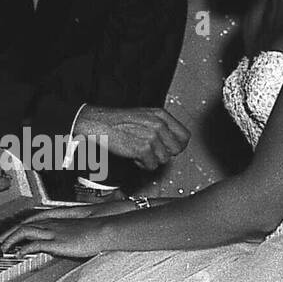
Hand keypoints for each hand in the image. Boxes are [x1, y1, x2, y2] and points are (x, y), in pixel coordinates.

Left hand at [0, 215, 104, 259]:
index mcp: (57, 221)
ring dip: (11, 240)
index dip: (18, 228)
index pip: (31, 222)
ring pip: (25, 232)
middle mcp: (52, 224)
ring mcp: (53, 232)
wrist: (104, 230)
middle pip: (23, 225)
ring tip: (4, 249)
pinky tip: (18, 255)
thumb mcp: (77, 234)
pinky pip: (34, 244)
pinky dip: (23, 249)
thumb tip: (61, 244)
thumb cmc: (95, 232)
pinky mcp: (56, 242)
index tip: (10, 235)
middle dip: (8, 233)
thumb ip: (67, 237)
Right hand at [74, 105, 189, 170]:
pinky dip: (142, 164)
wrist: (98, 123)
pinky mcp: (143, 149)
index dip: (177, 146)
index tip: (168, 149)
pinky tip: (133, 156)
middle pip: (176, 150)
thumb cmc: (118, 121)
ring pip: (163, 160)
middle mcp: (159, 124)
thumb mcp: (144, 116)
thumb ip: (161, 127)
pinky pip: (152, 166)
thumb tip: (174, 144)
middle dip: (164, 154)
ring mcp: (151, 136)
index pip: (185, 136)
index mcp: (161, 115)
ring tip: (138, 151)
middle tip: (150, 151)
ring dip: (151, 159)